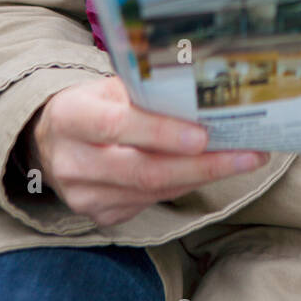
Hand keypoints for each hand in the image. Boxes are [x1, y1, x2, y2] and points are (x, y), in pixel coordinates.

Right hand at [28, 76, 269, 226]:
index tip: (204, 134)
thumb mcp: (109, 85)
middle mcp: (72, 162)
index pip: (117, 125)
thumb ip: (145, 89)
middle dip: (202, 165)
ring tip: (243, 159)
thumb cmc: (92, 103)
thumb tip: (203, 90)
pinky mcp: (99, 215)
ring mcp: (84, 195)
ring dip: (203, 176)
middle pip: (144, 170)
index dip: (161, 132)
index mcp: (70, 116)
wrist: (52, 140)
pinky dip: (185, 185)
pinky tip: (211, 170)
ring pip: (154, 191)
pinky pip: (151, 202)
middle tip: (248, 154)